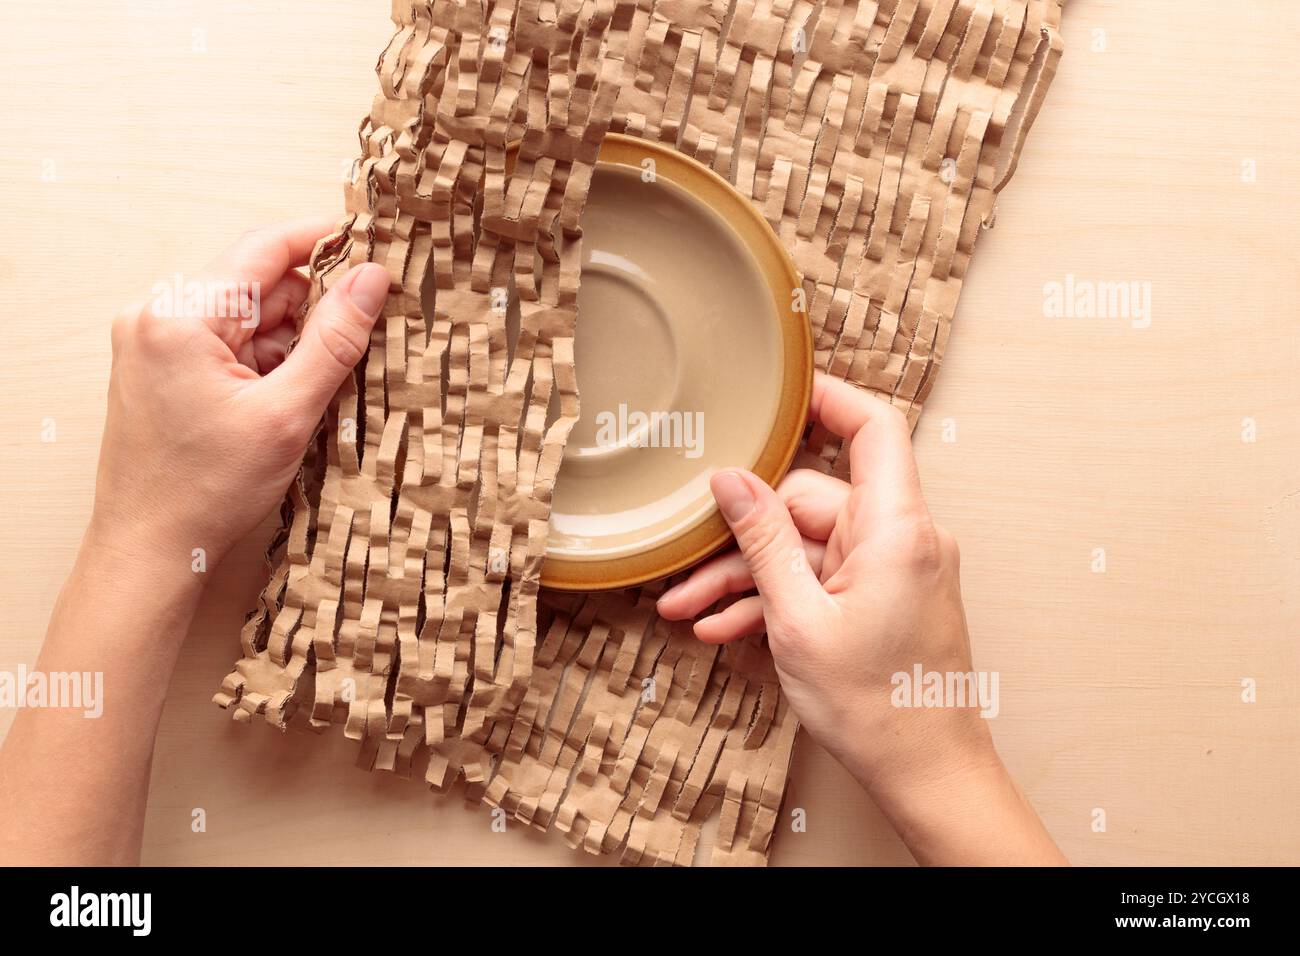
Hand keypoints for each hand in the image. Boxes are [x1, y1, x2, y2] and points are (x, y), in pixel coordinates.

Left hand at [91, 220, 389, 566]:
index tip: (376, 247)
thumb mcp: (286, 414)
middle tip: (359, 349)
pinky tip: (286, 404)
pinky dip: (267, 365)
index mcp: (179, 314)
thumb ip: (333, 341)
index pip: (265, 247)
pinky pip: (230, 343)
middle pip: (260, 284)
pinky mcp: (162, 366)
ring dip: (292, 346)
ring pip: (250, 316)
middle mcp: (157, 314)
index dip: (326, 241)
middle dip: (313, 313)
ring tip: (312, 397)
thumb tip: (372, 279)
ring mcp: (155, 340)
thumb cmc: (206, 491)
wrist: (147, 550)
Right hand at [657, 373, 1064, 863]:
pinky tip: (727, 628)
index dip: (829, 397)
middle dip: (746, 536)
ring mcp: (894, 570)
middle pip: (812, 500)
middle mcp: (902, 539)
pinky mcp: (884, 597)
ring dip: (751, 577)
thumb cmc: (876, 706)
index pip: (875, 428)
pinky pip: (823, 578)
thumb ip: (761, 541)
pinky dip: (781, 597)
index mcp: (896, 530)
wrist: (925, 773)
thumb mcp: (797, 620)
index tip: (780, 389)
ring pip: (807, 547)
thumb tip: (729, 479)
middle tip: (687, 569)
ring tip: (691, 611)